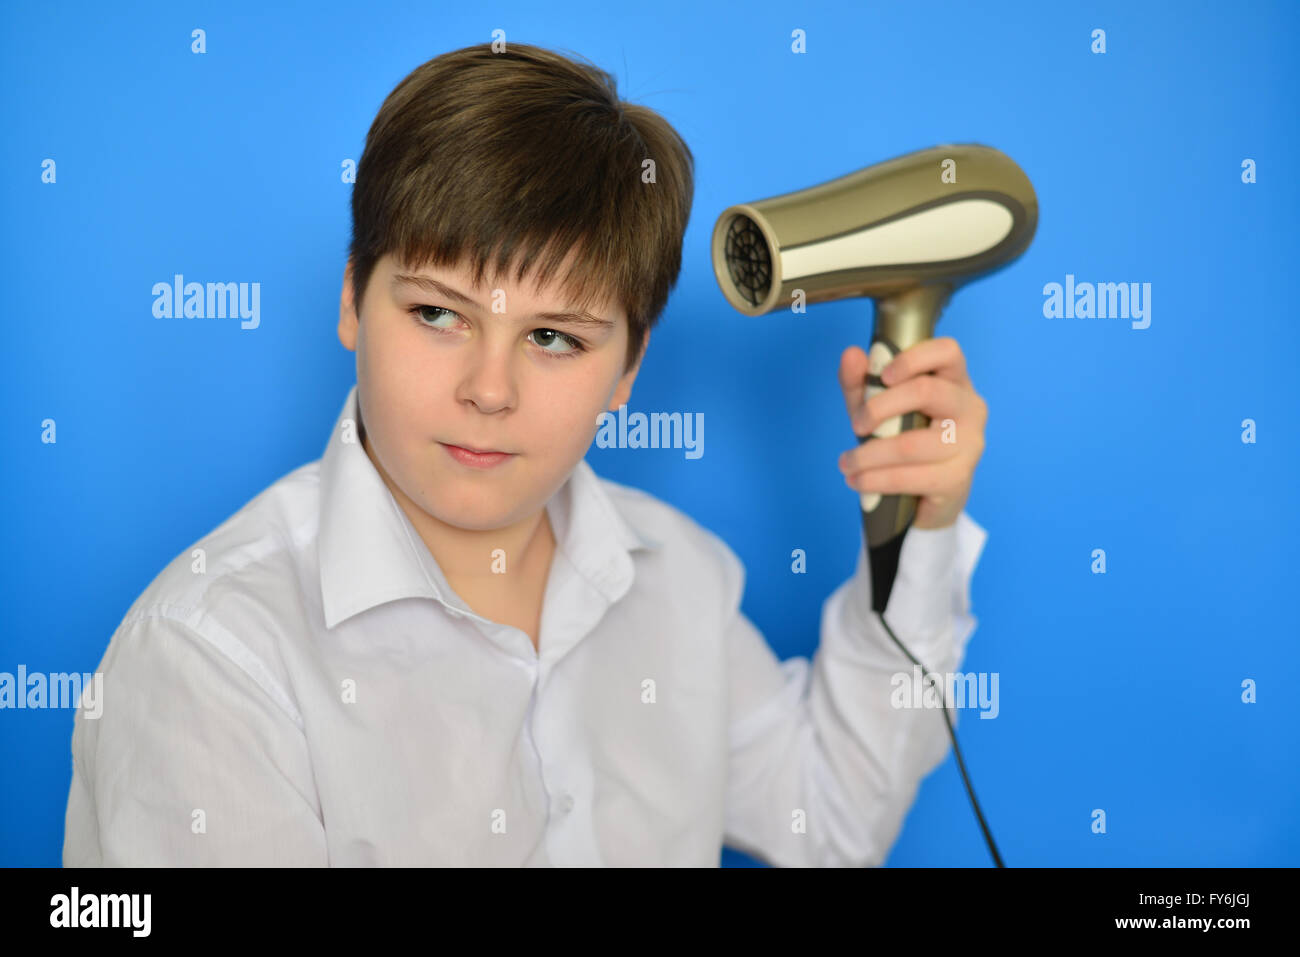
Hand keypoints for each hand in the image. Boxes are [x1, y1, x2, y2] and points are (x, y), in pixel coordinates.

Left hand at [836, 337, 986, 529]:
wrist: (921, 500)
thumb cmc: (902, 441)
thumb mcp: (876, 409)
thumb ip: (861, 382)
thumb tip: (851, 355)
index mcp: (954, 381)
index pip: (947, 352)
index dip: (912, 359)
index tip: (882, 376)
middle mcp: (969, 408)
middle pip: (926, 391)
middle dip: (878, 408)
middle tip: (855, 426)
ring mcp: (969, 445)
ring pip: (911, 444)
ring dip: (868, 455)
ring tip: (846, 463)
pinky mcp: (958, 479)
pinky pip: (910, 477)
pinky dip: (876, 480)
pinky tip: (858, 481)